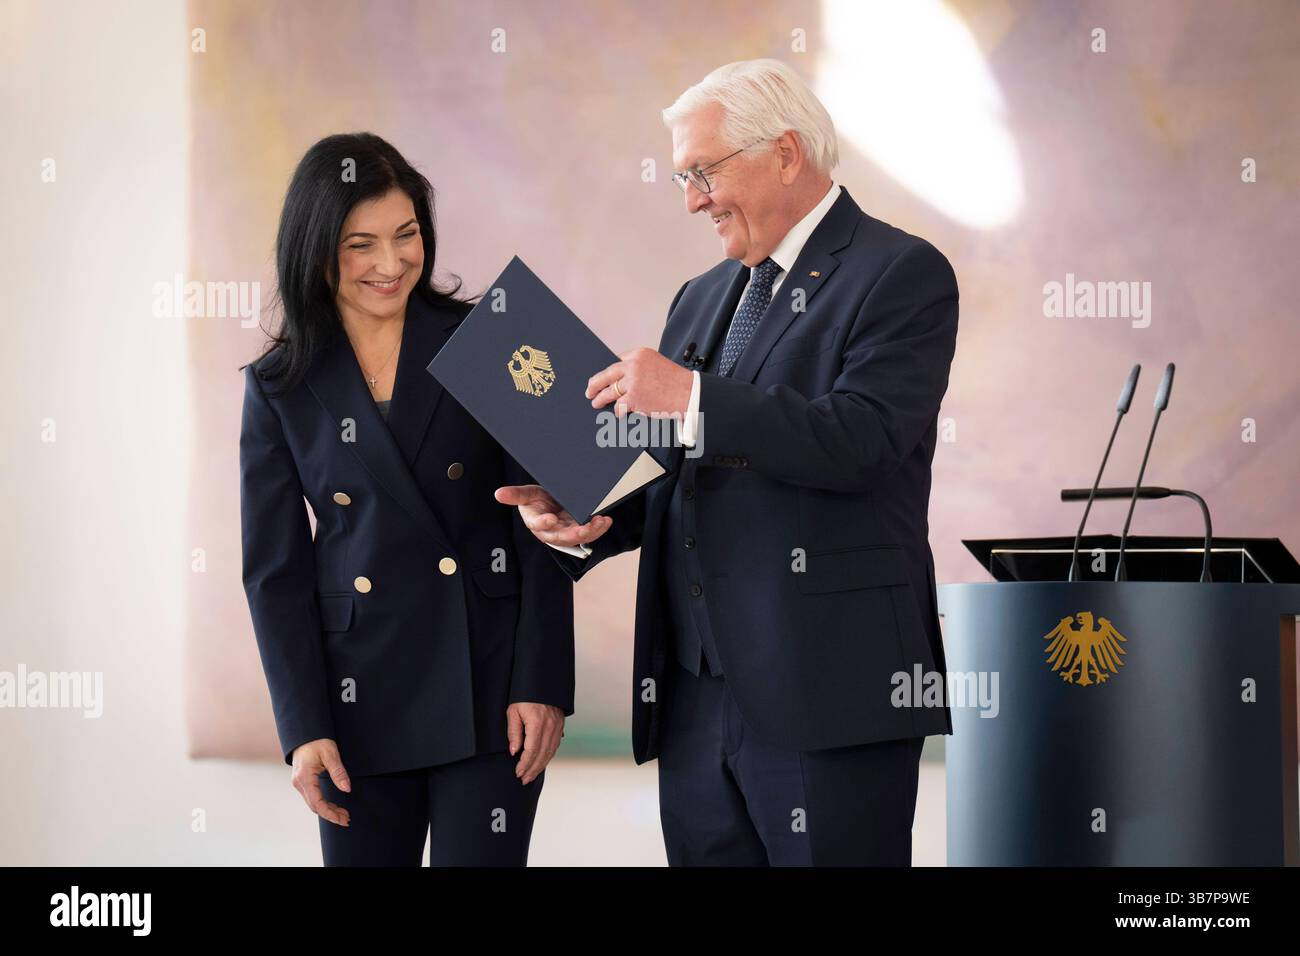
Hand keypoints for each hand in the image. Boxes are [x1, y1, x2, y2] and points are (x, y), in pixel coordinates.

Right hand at [291, 738, 350, 826]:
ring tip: (343, 814)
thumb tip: (347, 789)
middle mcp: (299, 782)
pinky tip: (333, 805)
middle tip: (347, 819)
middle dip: (331, 814)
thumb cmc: (317, 740)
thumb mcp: (331, 754)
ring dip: (328, 810)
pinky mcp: (302, 781)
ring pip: (313, 803)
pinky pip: (312, 797)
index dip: (330, 814)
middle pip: (315, 806)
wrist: (305, 732)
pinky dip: (323, 803)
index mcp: (305, 777)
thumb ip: (338, 772)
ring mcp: (299, 782)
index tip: (343, 819)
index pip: (317, 803)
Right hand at [495, 483, 611, 548]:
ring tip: (600, 522)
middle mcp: (552, 531)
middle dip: (575, 533)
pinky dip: (599, 528)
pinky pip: (589, 533)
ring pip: (579, 537)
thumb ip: (515, 495)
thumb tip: (498, 493)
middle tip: (586, 527)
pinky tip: (605, 520)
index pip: (539, 525)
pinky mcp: (578, 530)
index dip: (544, 523)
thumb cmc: (537, 502)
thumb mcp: (526, 495)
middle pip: (563, 536)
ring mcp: (567, 532)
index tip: (550, 518)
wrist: (550, 504)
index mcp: (536, 523)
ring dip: (591, 532)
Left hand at [506, 702, 563, 784]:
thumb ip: (514, 732)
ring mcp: (557, 726)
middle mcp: (550, 727)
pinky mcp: (560, 725)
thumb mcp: (513, 711)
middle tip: (524, 780)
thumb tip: (514, 752)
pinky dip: (548, 756)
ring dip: (541, 766)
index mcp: (537, 724)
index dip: (524, 764)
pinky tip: (541, 762)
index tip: (517, 772)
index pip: (531, 751)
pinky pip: (555, 745)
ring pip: (550, 752)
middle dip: (532, 770)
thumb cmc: (524, 696)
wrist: (542, 681)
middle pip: (542, 755)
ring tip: (531, 775)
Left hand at [586, 347, 691, 417]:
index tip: (602, 376)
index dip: (609, 371)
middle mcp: (633, 366)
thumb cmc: (676, 382)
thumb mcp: (657, 365)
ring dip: (601, 398)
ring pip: (609, 391)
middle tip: (589, 389)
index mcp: (639, 354)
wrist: (689, 393)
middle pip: (606, 374)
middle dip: (595, 383)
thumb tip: (621, 379)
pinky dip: (617, 411)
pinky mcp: (633, 398)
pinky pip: (618, 405)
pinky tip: (618, 412)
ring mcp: (632, 382)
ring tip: (596, 402)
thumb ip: (640, 368)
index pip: (617, 361)